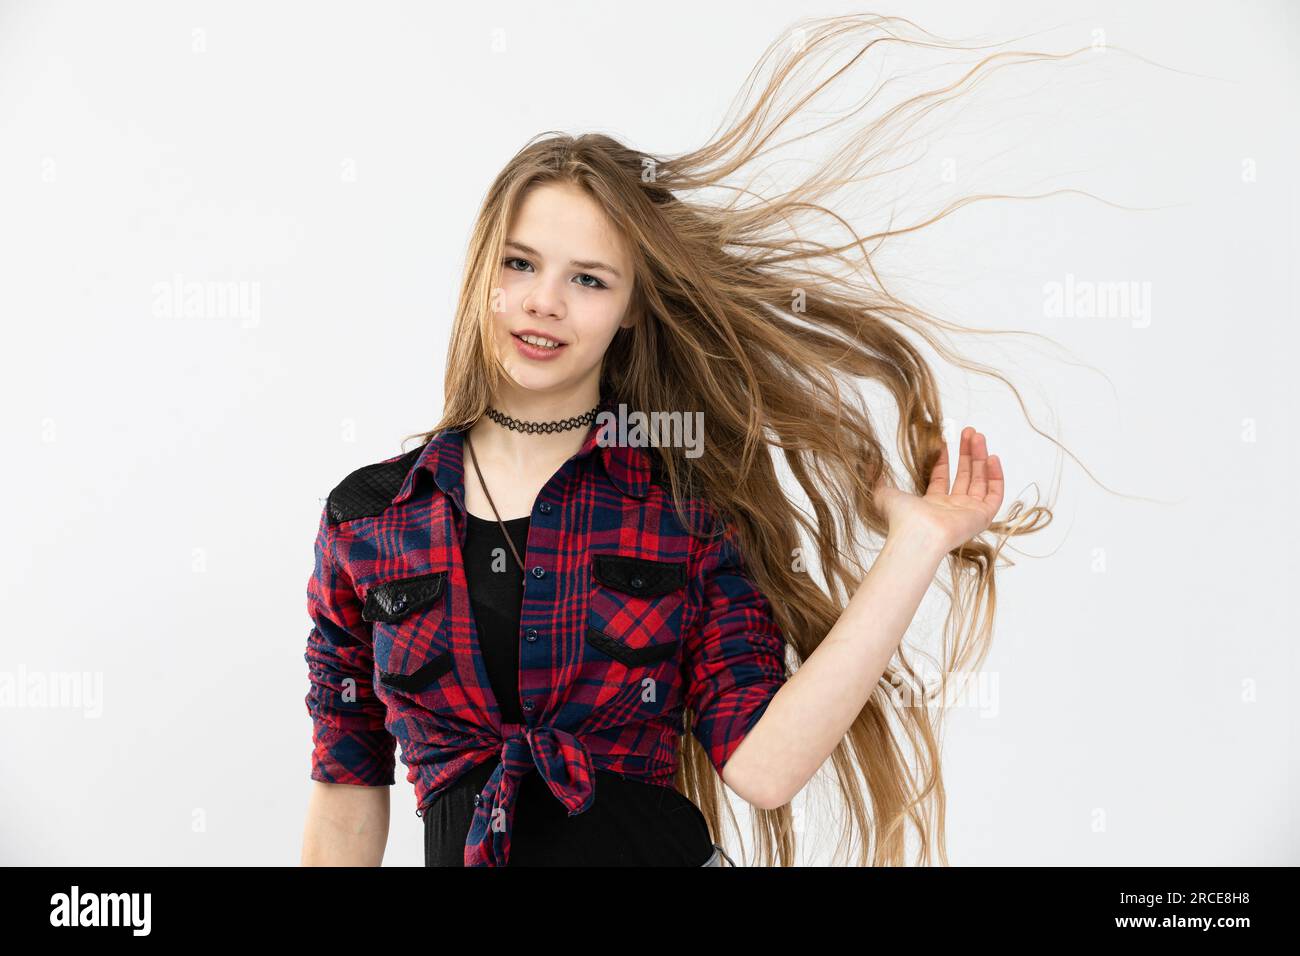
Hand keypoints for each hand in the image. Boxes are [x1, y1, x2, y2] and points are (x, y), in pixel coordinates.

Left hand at [872, 427, 1004, 553]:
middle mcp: (951, 509)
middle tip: (968, 432)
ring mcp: (968, 513)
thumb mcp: (884, 495)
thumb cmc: (902, 518)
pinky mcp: (982, 516)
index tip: (944, 440)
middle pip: (963, 476)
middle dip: (966, 453)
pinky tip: (992, 457)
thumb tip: (867, 466)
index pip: (941, 478)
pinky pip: (994, 495)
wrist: (919, 533)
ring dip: (980, 457)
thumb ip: (878, 480)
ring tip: (978, 436)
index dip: (944, 458)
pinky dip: (996, 477)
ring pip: (979, 481)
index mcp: (931, 505)